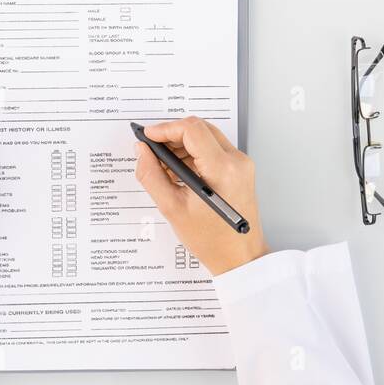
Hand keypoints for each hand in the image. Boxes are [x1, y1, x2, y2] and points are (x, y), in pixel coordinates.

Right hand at [134, 117, 267, 274]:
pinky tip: (178, 171)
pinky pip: (214, 150)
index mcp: (222, 169)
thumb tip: (142, 152)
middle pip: (200, 129)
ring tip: (162, 165)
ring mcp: (241, 165)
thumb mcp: (172, 208)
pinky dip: (194, 154)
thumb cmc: (211, 240)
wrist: (238, 256)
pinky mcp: (240, 170)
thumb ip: (152, 175)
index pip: (192, 130)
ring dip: (182, 145)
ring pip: (207, 137)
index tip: (147, 135)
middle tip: (151, 150)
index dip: (165, 128)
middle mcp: (237, 162)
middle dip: (172, 135)